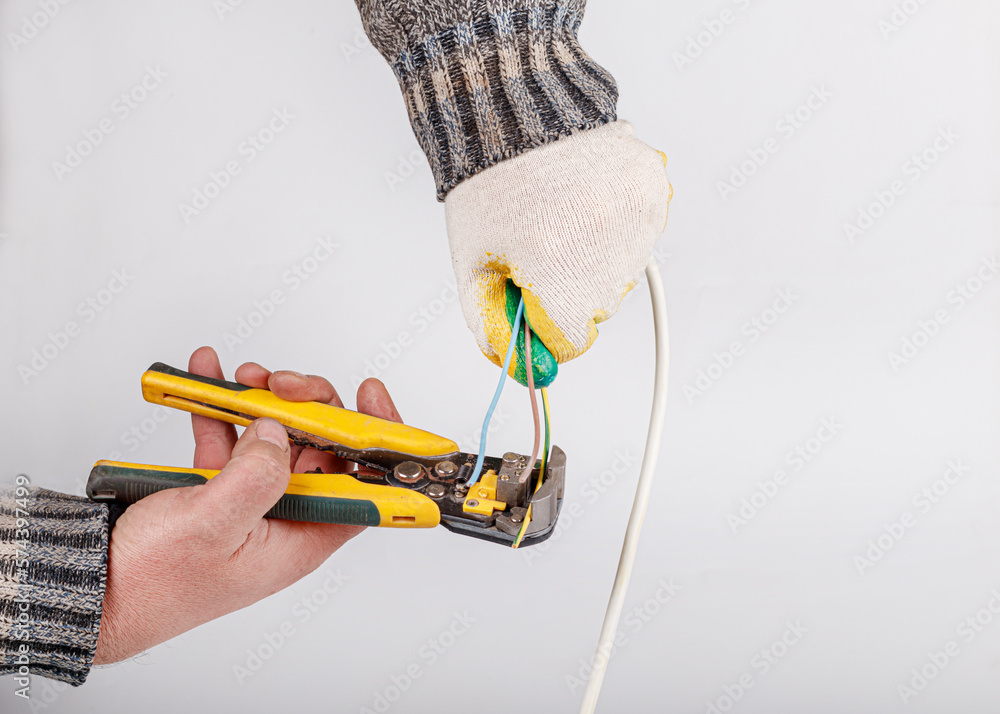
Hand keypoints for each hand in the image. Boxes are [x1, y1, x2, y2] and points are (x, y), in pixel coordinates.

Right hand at [94, 347, 402, 663]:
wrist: (89, 587)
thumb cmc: (151, 582)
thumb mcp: (212, 526)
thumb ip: (256, 477)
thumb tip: (278, 433)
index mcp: (302, 538)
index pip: (364, 487)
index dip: (378, 442)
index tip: (370, 398)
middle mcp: (284, 518)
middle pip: (322, 450)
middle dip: (307, 407)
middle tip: (280, 383)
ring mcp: (250, 502)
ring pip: (277, 439)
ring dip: (262, 401)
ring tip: (241, 377)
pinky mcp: (216, 489)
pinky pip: (232, 439)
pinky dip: (221, 407)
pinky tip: (207, 377)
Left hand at [445, 120, 670, 369]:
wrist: (511, 110)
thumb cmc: (487, 186)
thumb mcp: (473, 266)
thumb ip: (495, 327)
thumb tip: (523, 367)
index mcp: (554, 269)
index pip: (572, 341)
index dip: (547, 324)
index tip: (534, 300)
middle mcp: (602, 245)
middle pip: (598, 307)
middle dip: (569, 290)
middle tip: (539, 245)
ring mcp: (634, 215)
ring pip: (621, 272)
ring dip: (593, 258)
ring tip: (561, 216)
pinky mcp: (652, 191)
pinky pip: (639, 234)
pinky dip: (615, 226)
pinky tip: (584, 200)